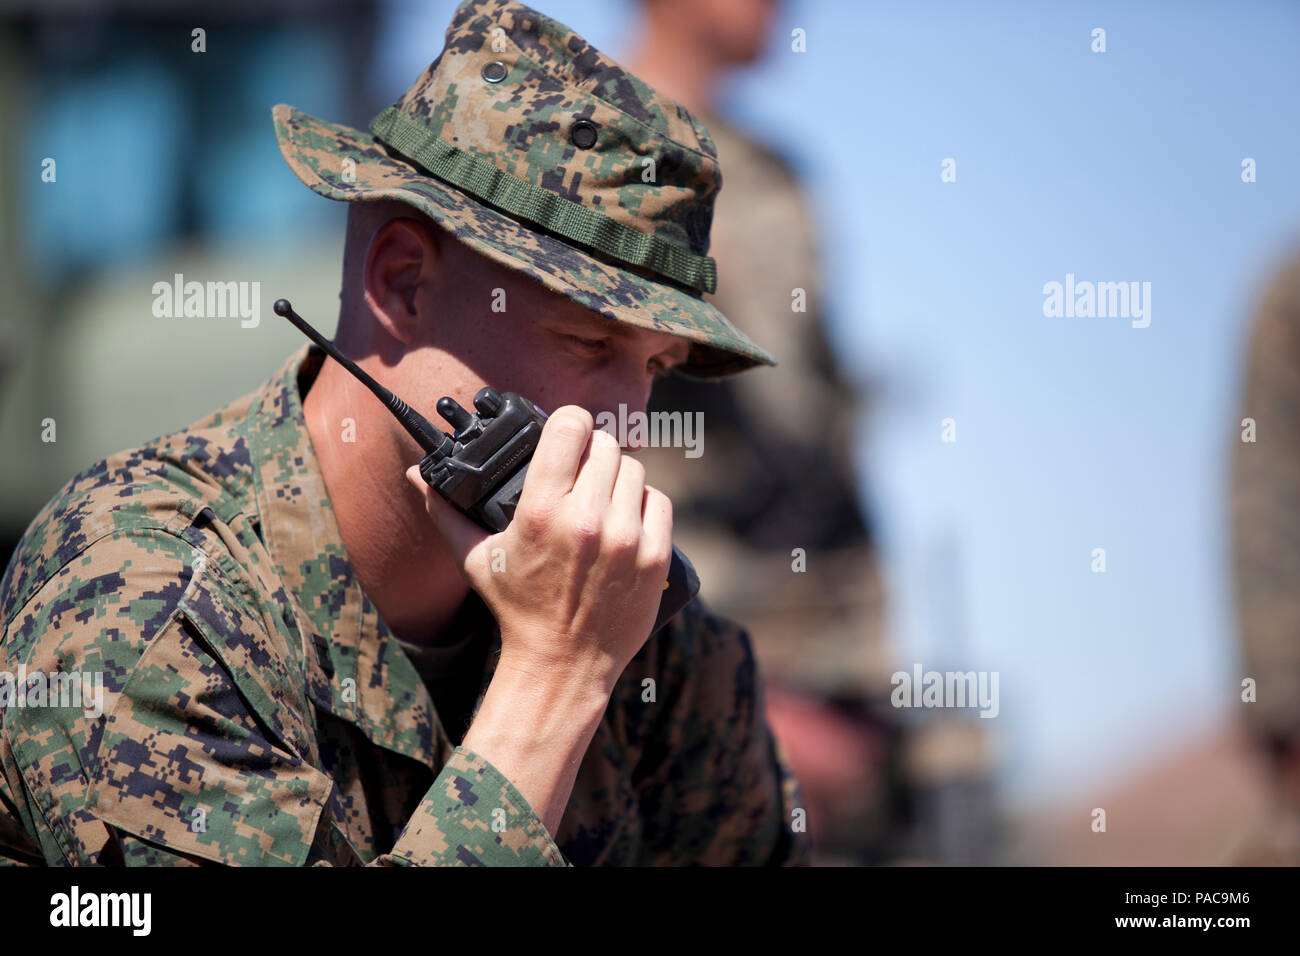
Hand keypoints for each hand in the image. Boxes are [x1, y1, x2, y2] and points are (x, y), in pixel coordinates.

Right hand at [405, 405, 672, 695]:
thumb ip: (447, 511)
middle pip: (605, 446)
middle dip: (591, 454)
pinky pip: (659, 502)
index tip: (566, 433)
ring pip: (635, 470)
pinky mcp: (654, 557)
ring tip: (602, 498)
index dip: (569, 423)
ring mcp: (626, 538)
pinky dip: (644, 505)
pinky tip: (626, 518)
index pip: (570, 428)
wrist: (563, 664)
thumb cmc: (517, 609)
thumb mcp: (476, 558)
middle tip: (581, 473)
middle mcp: (588, 519)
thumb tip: (417, 474)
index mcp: (542, 511)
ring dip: (619, 478)